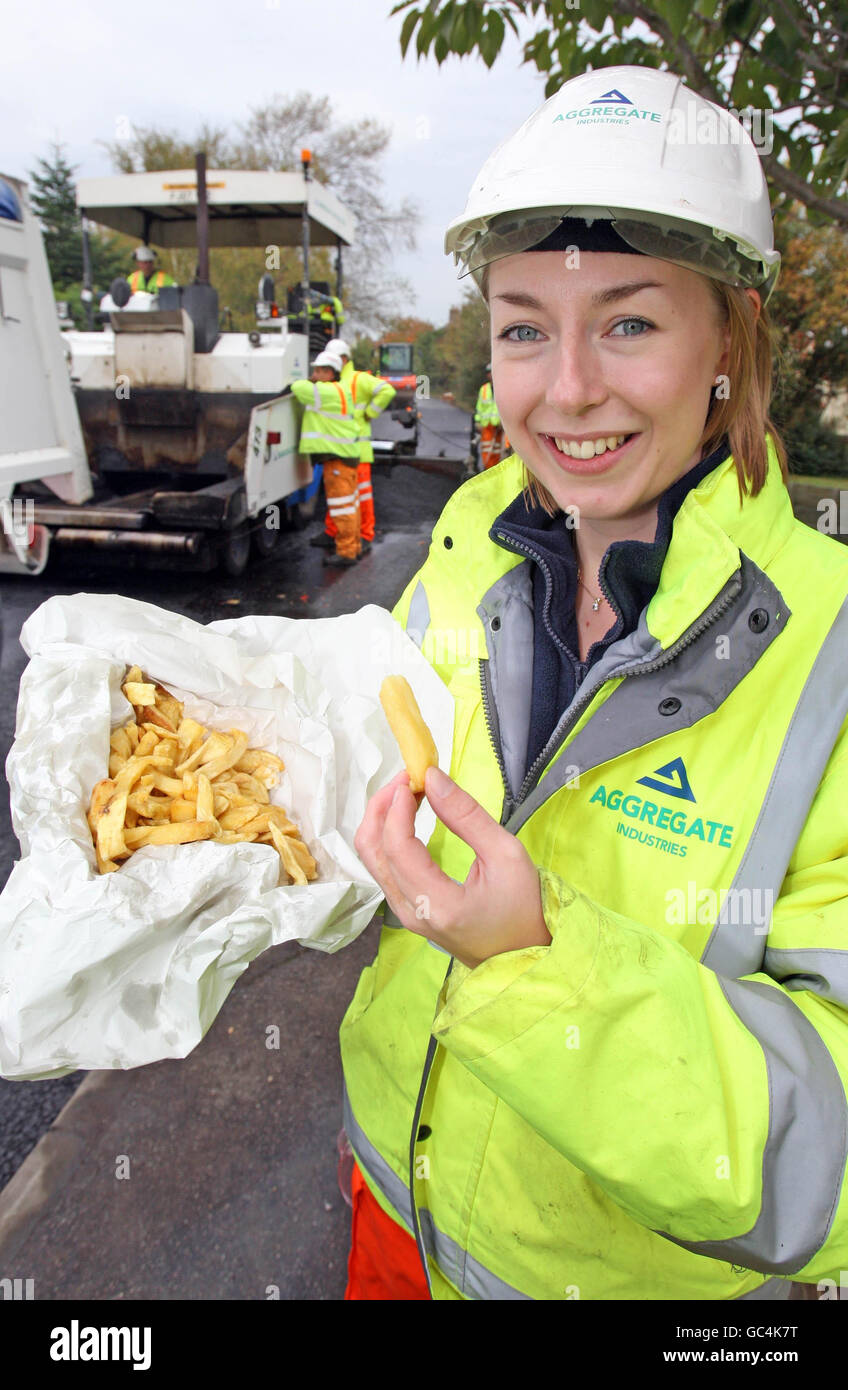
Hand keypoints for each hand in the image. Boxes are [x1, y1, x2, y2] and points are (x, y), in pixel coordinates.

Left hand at [354, 766, 550, 969]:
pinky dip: (389, 836)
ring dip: (384, 819)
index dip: (398, 806)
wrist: (525, 956)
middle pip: (371, 849)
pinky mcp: (408, 912)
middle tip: (408, 778)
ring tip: (410, 791)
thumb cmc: (525, 908)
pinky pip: (384, 868)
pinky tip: (408, 815)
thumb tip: (433, 778)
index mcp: (436, 904)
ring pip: (372, 858)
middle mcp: (411, 912)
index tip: (414, 776)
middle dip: (383, 806)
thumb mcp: (506, 855)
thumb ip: (467, 816)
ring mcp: (405, 915)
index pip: (396, 847)